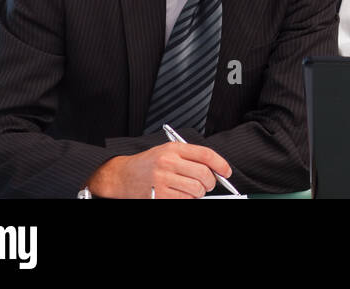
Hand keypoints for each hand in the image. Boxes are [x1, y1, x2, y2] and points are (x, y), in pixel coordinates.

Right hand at [85, 142, 231, 198]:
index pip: (206, 154)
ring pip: (196, 189)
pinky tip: (182, 195)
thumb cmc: (148, 163)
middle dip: (211, 182)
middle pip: (204, 174)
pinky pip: (185, 200)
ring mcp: (163, 180)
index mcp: (173, 149)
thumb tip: (215, 168)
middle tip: (208, 184)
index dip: (221, 164)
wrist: (122, 176)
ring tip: (193, 190)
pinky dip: (189, 199)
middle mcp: (168, 163)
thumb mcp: (167, 151)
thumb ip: (190, 156)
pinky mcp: (159, 195)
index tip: (227, 172)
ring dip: (199, 193)